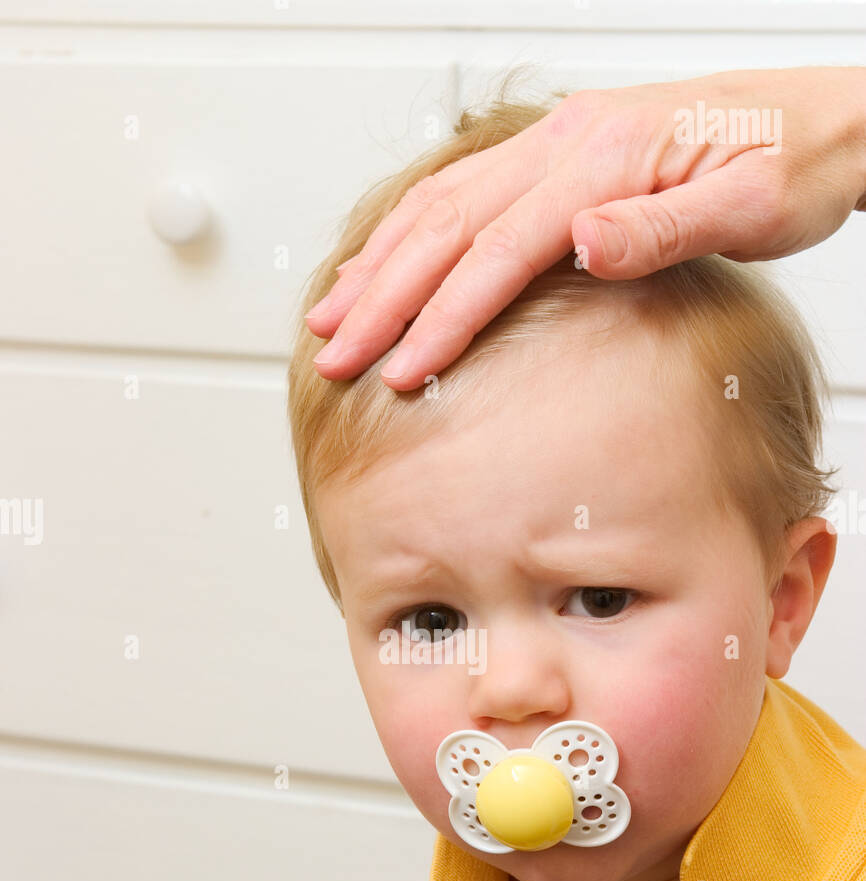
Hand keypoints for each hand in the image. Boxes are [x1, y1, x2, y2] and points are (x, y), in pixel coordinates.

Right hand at [305, 66, 865, 390]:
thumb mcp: (750, 206)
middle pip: (448, 226)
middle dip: (382, 298)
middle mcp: (567, 141)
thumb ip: (663, 228)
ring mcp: (557, 141)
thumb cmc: (791, 164)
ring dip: (380, 263)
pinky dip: (412, 231)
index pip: (499, 251)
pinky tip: (386, 261)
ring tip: (330, 315)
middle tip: (332, 354)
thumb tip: (586, 240)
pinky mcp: (560, 151)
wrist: (823, 118)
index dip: (442, 316)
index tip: (399, 370)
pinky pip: (465, 190)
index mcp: (605, 157)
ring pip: (441, 204)